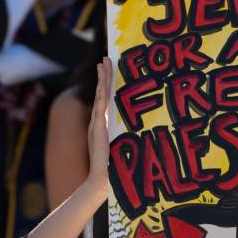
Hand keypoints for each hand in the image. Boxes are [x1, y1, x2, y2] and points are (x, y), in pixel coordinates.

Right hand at [86, 58, 112, 191]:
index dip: (107, 83)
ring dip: (101, 79)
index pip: (105, 98)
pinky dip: (100, 94)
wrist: (101, 178)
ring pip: (99, 95)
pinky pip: (99, 107)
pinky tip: (102, 84)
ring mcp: (96, 123)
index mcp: (103, 123)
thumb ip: (124, 138)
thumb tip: (140, 134)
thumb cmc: (113, 167)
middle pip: (101, 92)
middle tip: (105, 58)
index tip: (109, 68)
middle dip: (103, 74)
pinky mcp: (97, 128)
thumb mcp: (120, 147)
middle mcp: (98, 121)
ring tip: (102, 63)